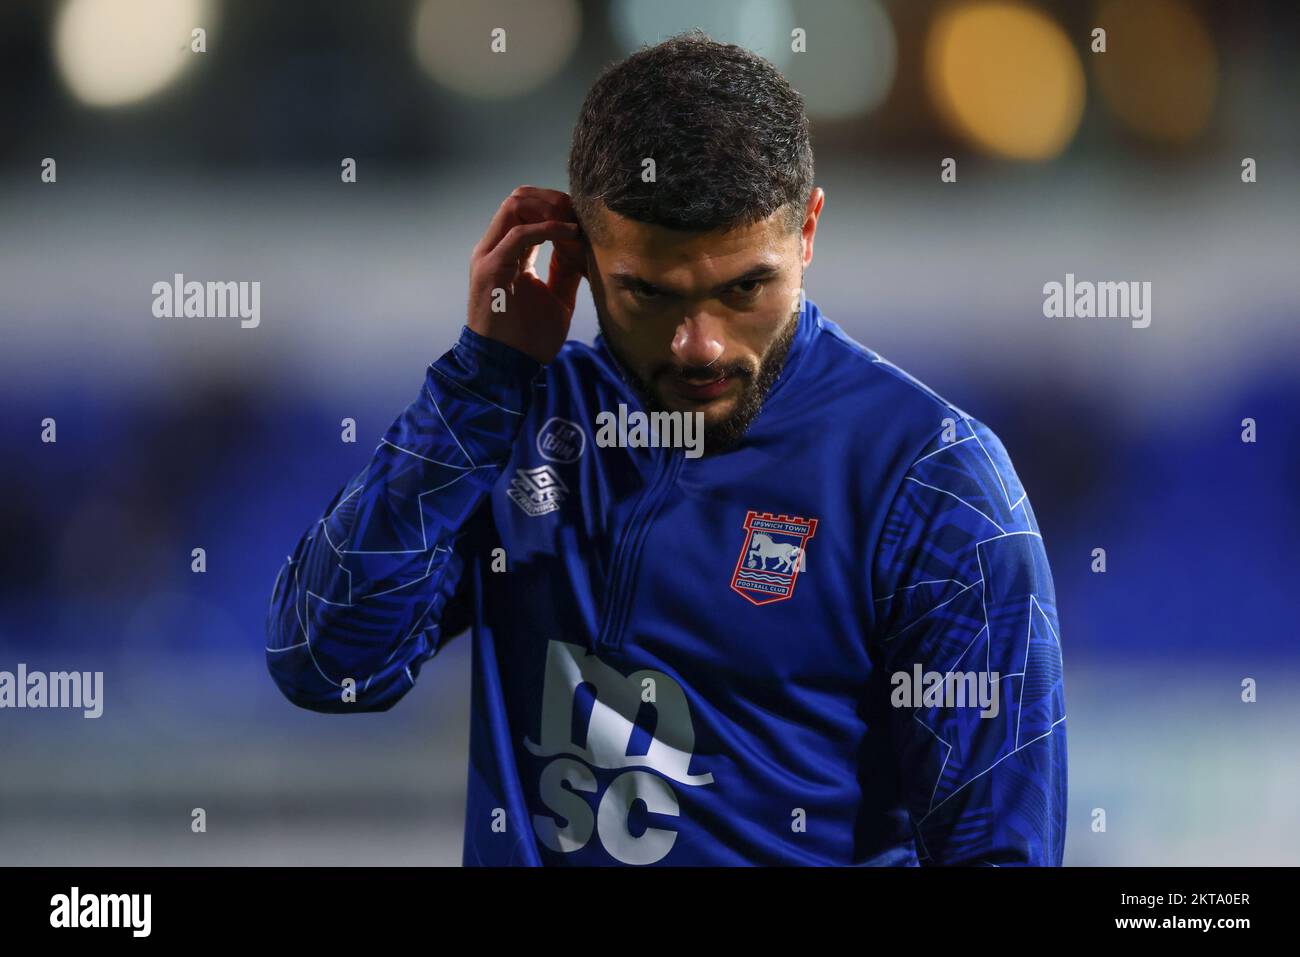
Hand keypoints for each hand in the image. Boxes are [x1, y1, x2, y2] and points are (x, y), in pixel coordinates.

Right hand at [467, 186, 586, 363]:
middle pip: (519, 199)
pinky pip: (519, 235)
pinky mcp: (491, 268)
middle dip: (553, 199)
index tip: (585, 218)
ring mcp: (490, 257)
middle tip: (581, 212)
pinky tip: (570, 233)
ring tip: (575, 221)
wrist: (506, 368)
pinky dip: (548, 229)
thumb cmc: (528, 340)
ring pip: (514, 206)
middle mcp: (495, 250)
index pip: (527, 212)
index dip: (557, 208)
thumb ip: (565, 270)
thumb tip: (583, 248)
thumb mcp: (556, 298)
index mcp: (507, 255)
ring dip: (549, 207)